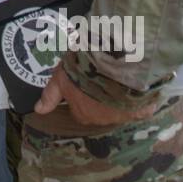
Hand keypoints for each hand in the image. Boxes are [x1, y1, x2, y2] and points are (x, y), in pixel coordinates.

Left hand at [33, 65, 157, 126]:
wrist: (112, 62)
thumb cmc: (81, 70)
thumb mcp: (60, 78)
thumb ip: (51, 95)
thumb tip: (39, 111)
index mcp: (83, 114)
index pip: (80, 111)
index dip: (81, 95)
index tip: (84, 82)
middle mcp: (103, 119)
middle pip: (100, 111)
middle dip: (101, 98)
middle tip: (102, 77)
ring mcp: (124, 114)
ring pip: (121, 108)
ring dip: (120, 97)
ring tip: (120, 77)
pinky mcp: (142, 108)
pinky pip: (144, 109)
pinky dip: (144, 103)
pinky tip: (144, 92)